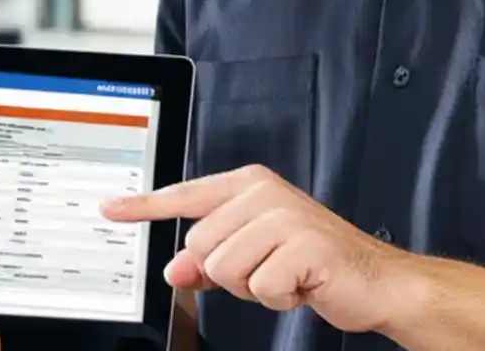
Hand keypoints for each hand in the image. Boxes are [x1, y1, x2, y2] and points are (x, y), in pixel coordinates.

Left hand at [101, 165, 412, 333]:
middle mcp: (263, 193)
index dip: (143, 206)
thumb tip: (172, 270)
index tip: (109, 209)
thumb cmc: (313, 265)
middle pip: (200, 245)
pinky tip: (301, 285)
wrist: (375, 281)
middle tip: (268, 270)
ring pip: (223, 267)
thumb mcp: (254, 258)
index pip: (185, 195)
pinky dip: (277, 298)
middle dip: (228, 273)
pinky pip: (257, 286)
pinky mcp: (303, 244)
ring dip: (252, 287)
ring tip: (285, 275)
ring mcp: (284, 215)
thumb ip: (208, 261)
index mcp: (249, 187)